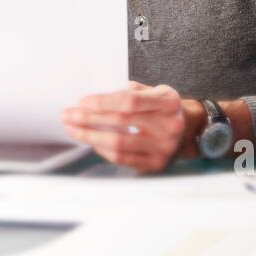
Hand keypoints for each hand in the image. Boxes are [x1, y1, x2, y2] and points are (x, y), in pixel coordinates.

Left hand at [61, 81, 186, 172]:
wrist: (188, 129)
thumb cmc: (162, 107)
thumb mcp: (152, 91)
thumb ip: (127, 92)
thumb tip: (91, 99)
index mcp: (168, 102)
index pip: (129, 101)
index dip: (102, 102)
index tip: (81, 102)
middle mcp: (170, 126)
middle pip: (121, 123)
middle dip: (89, 119)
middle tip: (68, 115)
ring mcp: (164, 148)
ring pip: (119, 144)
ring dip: (91, 136)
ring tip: (73, 129)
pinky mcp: (156, 164)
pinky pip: (123, 158)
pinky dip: (103, 149)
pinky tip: (91, 141)